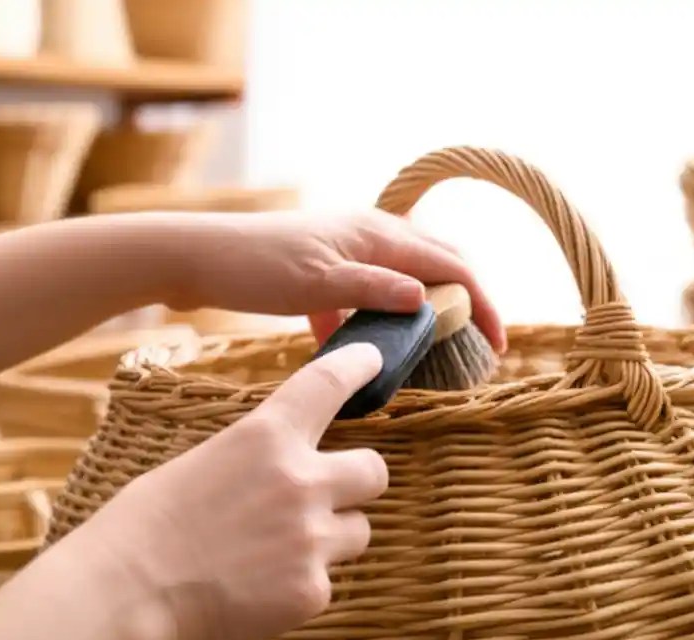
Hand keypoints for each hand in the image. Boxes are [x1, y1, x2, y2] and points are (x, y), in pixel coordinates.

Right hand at [77, 343, 387, 639]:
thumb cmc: (144, 525)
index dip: (357, 367)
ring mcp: (312, 539)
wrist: (125, 592)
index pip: (327, 384)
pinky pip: (324, 583)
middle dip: (360, 481)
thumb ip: (255, 461)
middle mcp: (301, 481)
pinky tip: (254, 592)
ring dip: (328, 539)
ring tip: (273, 555)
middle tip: (332, 493)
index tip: (372, 360)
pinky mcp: (311, 591)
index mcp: (265, 436)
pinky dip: (297, 588)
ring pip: (356, 532)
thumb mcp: (200, 463)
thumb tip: (279, 473)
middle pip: (375, 470)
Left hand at [169, 210, 506, 352]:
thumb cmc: (253, 267)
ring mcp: (346, 252)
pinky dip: (379, 319)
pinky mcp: (323, 271)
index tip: (498, 345)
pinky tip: (368, 352)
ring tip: (438, 352)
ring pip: (403, 280)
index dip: (482, 303)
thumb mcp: (316, 284)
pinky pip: (367, 294)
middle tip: (480, 347)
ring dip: (425, 310)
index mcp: (377, 233)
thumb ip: (371, 291)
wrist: (195, 257)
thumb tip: (426, 302)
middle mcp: (369, 235)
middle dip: (465, 302)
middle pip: (437, 264)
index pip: (450, 264)